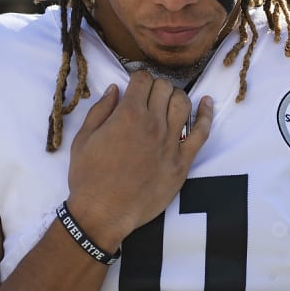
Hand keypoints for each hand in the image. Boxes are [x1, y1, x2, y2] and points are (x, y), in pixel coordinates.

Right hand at [65, 71, 212, 249]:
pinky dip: (206, 114)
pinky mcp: (182, 161)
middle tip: (149, 96)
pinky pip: (201, 132)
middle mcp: (152, 123)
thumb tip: (115, 89)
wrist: (104, 212)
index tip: (136, 84)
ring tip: (168, 102)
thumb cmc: (89, 177)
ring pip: (183, 103)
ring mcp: (170, 142)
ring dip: (175, 96)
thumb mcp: (83, 139)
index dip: (138, 78)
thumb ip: (100, 110)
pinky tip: (206, 103)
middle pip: (164, 88)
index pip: (142, 79)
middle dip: (155, 86)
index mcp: (127, 114)